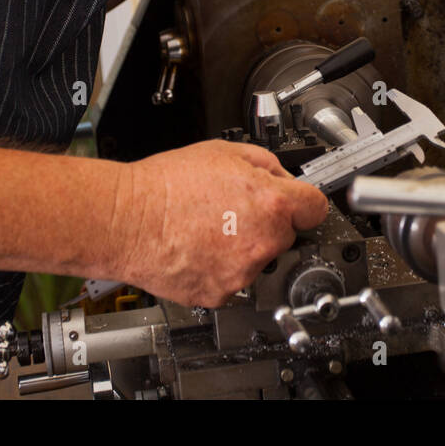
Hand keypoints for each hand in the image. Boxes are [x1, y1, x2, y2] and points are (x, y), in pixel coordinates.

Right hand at [115, 139, 329, 306]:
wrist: (127, 219)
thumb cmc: (166, 185)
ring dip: (244, 247)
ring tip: (209, 228)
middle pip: (286, 235)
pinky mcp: (221, 294)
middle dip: (267, 223)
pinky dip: (221, 268)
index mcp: (271, 203)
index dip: (304, 203)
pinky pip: (233, 279)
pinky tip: (199, 247)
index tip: (297, 205)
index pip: (316, 208)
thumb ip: (266, 165)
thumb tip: (283, 178)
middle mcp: (263, 243)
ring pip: (259, 259)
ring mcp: (243, 272)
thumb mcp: (224, 151)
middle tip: (233, 211)